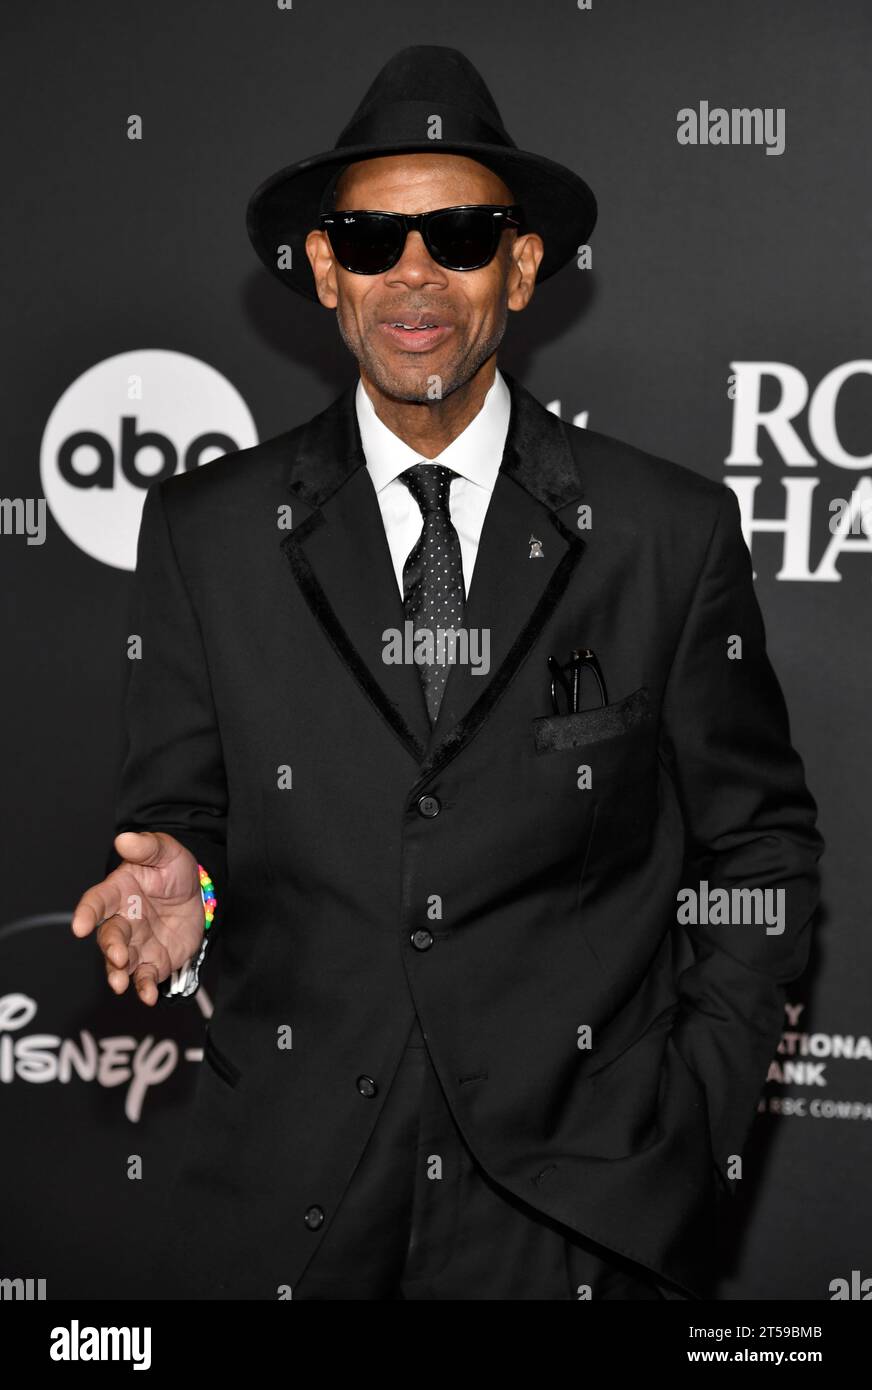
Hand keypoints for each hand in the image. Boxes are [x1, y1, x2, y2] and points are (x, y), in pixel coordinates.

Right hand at [71, 831, 205, 1006]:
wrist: (198, 893)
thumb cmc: (173, 870)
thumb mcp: (166, 852)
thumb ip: (147, 847)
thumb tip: (124, 838)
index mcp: (119, 892)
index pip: (96, 902)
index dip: (86, 913)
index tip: (79, 926)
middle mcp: (122, 921)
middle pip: (109, 937)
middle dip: (110, 948)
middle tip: (118, 956)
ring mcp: (136, 944)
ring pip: (119, 963)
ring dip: (118, 974)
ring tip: (120, 983)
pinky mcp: (153, 961)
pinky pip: (144, 977)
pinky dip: (144, 987)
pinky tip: (148, 996)